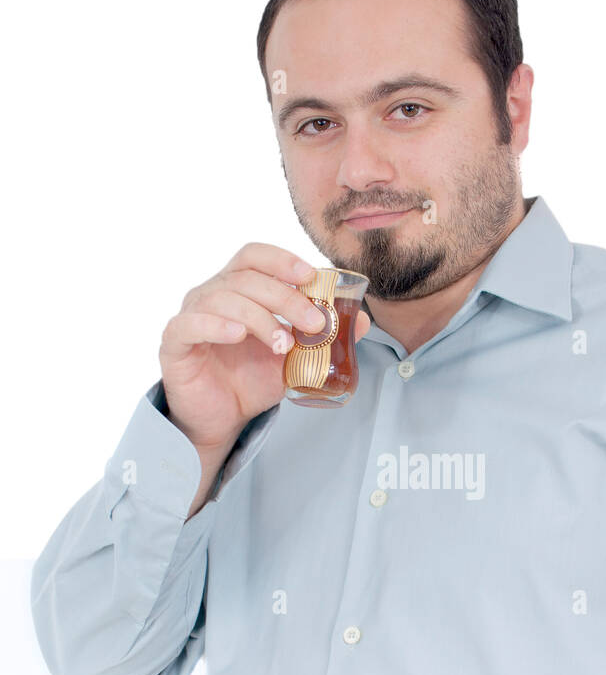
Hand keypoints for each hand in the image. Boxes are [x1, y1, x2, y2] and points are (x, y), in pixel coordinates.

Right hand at [159, 242, 370, 451]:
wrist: (224, 418)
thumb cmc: (252, 378)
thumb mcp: (296, 357)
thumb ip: (324, 337)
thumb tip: (362, 320)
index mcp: (238, 288)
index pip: (255, 256)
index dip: (282, 260)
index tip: (312, 276)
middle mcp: (211, 294)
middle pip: (246, 277)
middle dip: (286, 297)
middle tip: (315, 324)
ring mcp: (190, 315)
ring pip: (223, 298)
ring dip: (259, 317)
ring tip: (283, 344)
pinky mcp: (174, 343)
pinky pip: (189, 324)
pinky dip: (215, 325)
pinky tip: (238, 334)